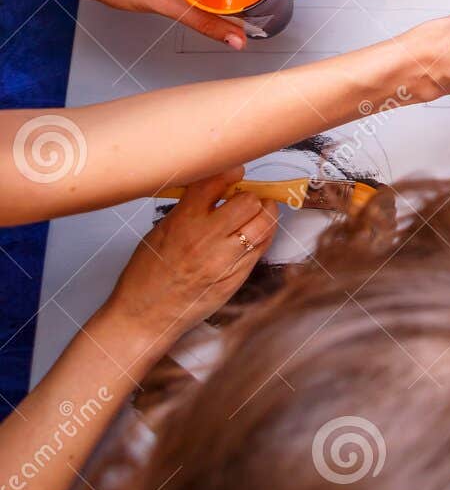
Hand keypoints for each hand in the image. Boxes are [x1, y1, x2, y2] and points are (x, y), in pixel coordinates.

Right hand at [97, 168, 277, 360]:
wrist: (145, 315)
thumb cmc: (147, 275)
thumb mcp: (160, 231)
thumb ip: (189, 208)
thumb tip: (216, 187)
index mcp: (183, 221)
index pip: (216, 183)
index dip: (231, 174)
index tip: (235, 174)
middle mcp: (206, 238)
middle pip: (249, 201)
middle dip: (252, 196)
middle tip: (248, 199)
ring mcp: (225, 259)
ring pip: (264, 224)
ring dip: (266, 214)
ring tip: (259, 213)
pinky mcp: (237, 277)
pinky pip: (262, 248)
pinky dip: (264, 235)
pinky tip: (256, 234)